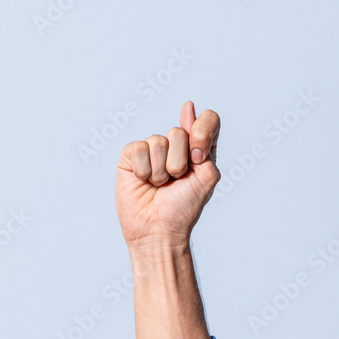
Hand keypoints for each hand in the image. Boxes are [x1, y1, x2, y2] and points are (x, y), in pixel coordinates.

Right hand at [115, 101, 220, 249]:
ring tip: (158, 185)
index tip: (198, 157)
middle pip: (179, 132)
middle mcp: (176, 146)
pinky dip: (144, 170)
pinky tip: (144, 181)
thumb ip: (205, 143)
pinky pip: (139, 148)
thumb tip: (188, 108)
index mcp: (199, 149)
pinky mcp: (130, 156)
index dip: (203, 132)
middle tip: (175, 181)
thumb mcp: (207, 176)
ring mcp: (152, 150)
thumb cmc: (183, 208)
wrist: (158, 231)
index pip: (208, 120)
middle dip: (179, 163)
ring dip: (161, 171)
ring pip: (158, 141)